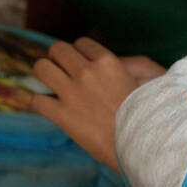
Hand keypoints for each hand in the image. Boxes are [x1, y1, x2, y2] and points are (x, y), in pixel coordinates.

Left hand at [30, 37, 164, 168]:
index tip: (81, 62)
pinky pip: (37, 100)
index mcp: (108, 61)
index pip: (82, 43)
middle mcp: (86, 72)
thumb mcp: (149, 79)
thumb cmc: (148, 113)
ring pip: (41, 68)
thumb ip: (132, 65)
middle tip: (63, 70)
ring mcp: (71, 93)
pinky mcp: (62, 115)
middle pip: (57, 49)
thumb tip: (118, 62)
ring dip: (45, 74)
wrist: (140, 143)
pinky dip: (41, 103)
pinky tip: (50, 107)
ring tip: (51, 84)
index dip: (80, 52)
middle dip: (58, 58)